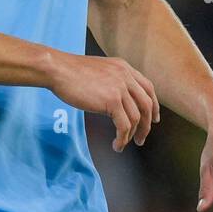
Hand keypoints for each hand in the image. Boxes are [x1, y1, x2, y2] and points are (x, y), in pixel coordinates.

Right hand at [45, 52, 159, 151]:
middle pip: (147, 104)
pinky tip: (116, 144)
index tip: (153, 119)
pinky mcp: (112, 101)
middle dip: (147, 125)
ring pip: (137, 118)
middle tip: (141, 138)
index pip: (148, 88)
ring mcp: (120, 88)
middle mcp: (126, 76)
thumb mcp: (100, 70)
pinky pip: (124, 125)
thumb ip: (112, 80)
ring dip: (133, 135)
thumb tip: (117, 99)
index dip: (154, 105)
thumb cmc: (70, 72)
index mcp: (124, 67)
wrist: (58, 69)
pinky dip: (122, 138)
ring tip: (122, 144)